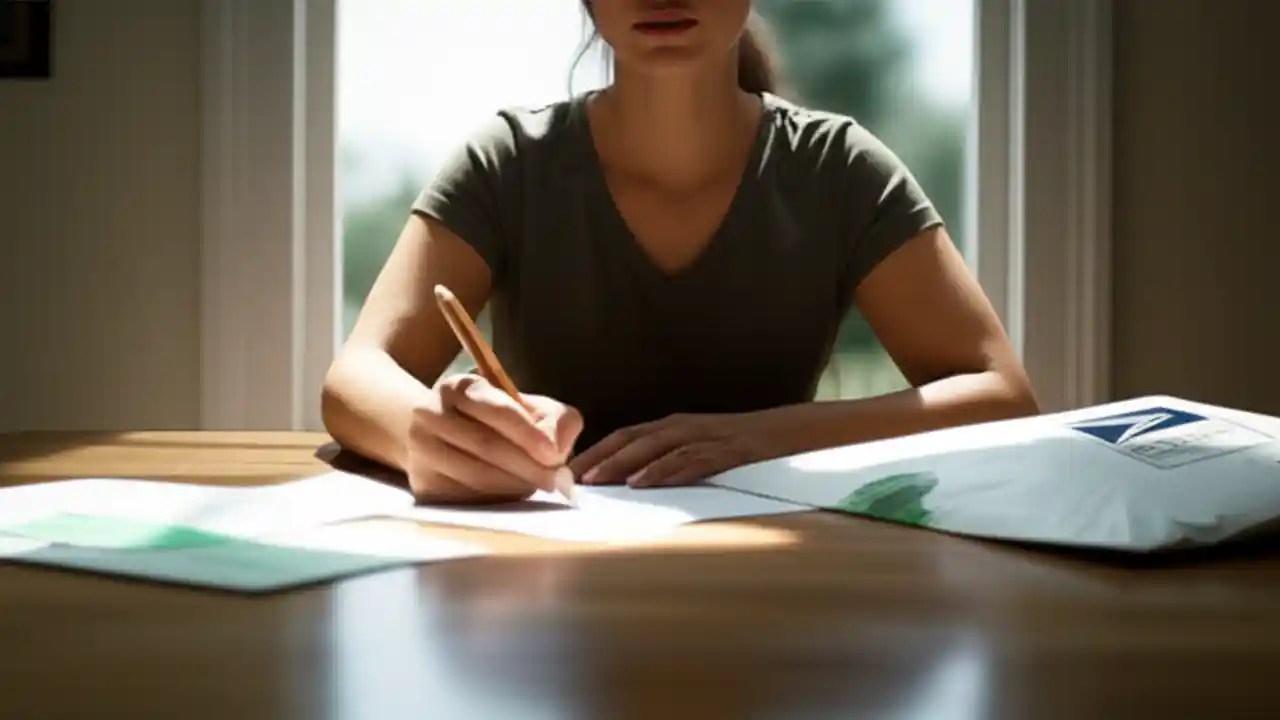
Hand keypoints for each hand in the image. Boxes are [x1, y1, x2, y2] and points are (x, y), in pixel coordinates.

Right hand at [407, 374, 582, 503]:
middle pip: (486, 446)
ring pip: (477, 476)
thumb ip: (552, 418)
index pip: (495, 409)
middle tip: (555, 481)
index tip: (553, 454)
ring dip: (515, 486)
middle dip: (528, 466)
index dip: (526, 432)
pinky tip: (513, 495)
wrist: (436, 437)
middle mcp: (431, 414)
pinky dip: (498, 500)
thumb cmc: (492, 421)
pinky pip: (467, 498)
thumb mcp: (524, 406)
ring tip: (538, 487)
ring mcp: (422, 451)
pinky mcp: (423, 485)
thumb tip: (558, 447)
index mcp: (459, 387)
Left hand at [569, 412, 778, 487]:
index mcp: (672, 427)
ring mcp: (702, 437)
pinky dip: (662, 470)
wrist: (787, 433)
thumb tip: (632, 482)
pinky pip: (688, 460)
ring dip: (621, 464)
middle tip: (570, 478)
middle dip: (598, 458)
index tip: (567, 472)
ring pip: (654, 448)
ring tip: (596, 481)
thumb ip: (668, 459)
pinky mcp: (723, 451)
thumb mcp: (697, 449)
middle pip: (630, 439)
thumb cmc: (738, 446)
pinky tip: (642, 482)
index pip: (624, 437)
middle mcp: (681, 426)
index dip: (595, 452)